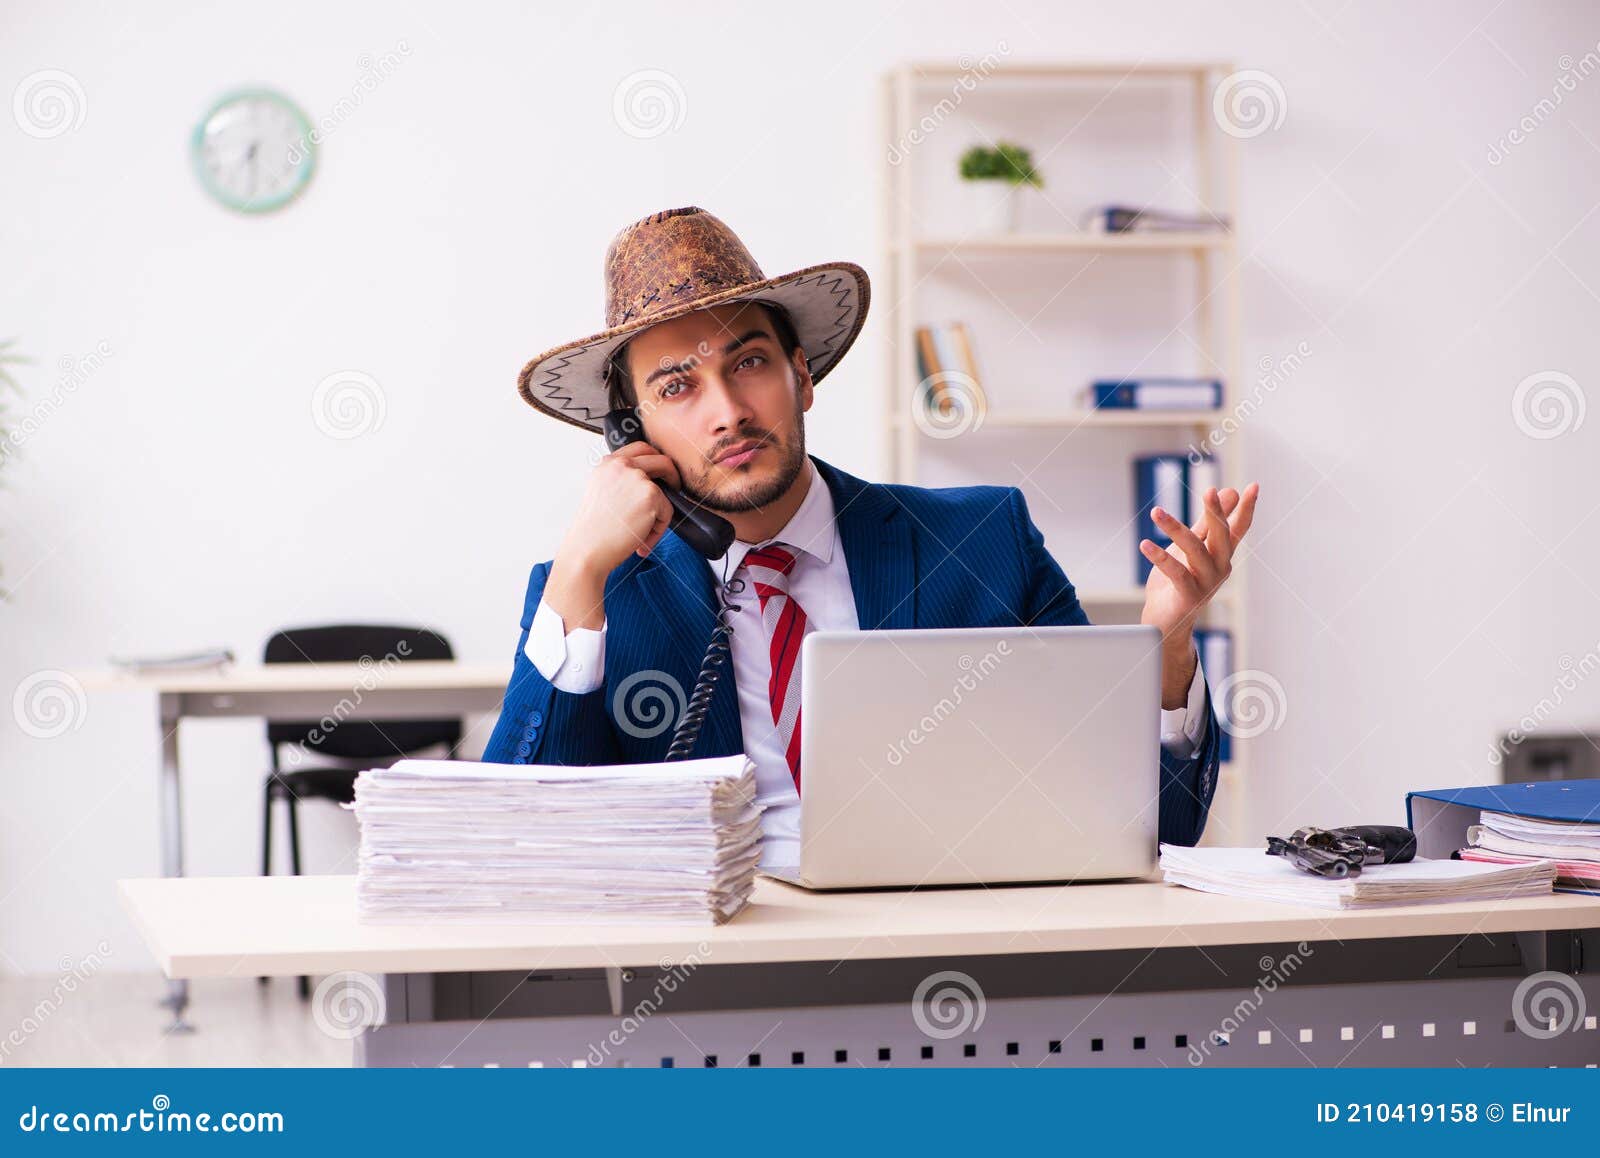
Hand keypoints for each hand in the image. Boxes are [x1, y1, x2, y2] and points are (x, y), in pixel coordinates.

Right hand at [545, 442, 680, 630]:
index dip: (656, 460)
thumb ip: (622, 482)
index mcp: (607, 464)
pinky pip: (667, 512)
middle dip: (672, 475)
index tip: (662, 474)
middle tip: (674, 490)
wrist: (587, 550)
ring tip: (642, 535)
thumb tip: (649, 483)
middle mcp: (622, 465)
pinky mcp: (651, 495)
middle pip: (661, 460)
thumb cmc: (593, 531)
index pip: (640, 448)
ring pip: (666, 492)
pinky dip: (658, 530)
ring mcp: (637, 478)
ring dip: (659, 514)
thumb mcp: (601, 494)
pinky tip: (640, 542)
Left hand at [1140, 483, 1258, 650]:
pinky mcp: (1190, 596)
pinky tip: (1145, 544)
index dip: (1246, 508)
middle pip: (1221, 535)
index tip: (1253, 485)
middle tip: (1209, 491)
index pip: (1238, 528)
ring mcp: (1207, 583)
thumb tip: (1227, 492)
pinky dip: (1159, 557)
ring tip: (1155, 512)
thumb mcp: (1192, 548)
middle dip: (1216, 513)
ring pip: (1194, 549)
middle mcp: (1220, 567)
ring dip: (1173, 528)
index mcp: (1222, 554)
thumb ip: (1207, 523)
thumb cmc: (1177, 582)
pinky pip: (1175, 571)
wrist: (1165, 622)